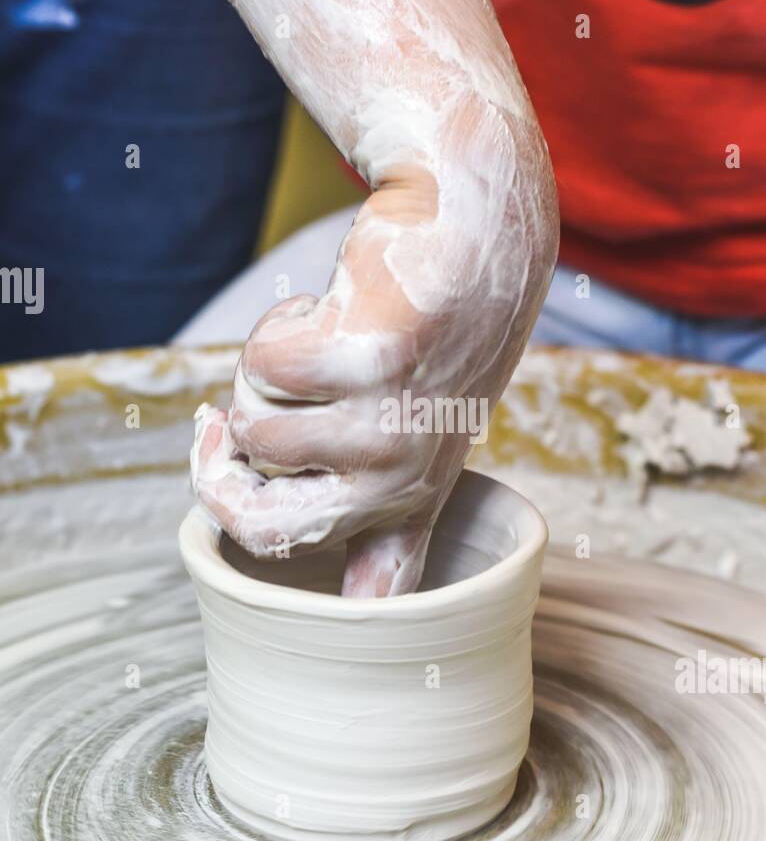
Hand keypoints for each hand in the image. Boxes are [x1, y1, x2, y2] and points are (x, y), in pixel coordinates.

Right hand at [191, 140, 556, 596]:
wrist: (474, 235)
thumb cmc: (434, 342)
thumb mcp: (421, 442)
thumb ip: (384, 522)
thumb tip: (360, 606)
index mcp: (414, 506)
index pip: (352, 593)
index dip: (279, 566)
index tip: (232, 505)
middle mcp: (405, 482)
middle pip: (257, 524)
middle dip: (215, 471)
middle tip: (216, 422)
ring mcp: (390, 426)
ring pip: (254, 429)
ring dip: (269, 372)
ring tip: (327, 341)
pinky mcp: (367, 363)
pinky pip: (263, 366)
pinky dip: (280, 324)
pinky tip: (335, 308)